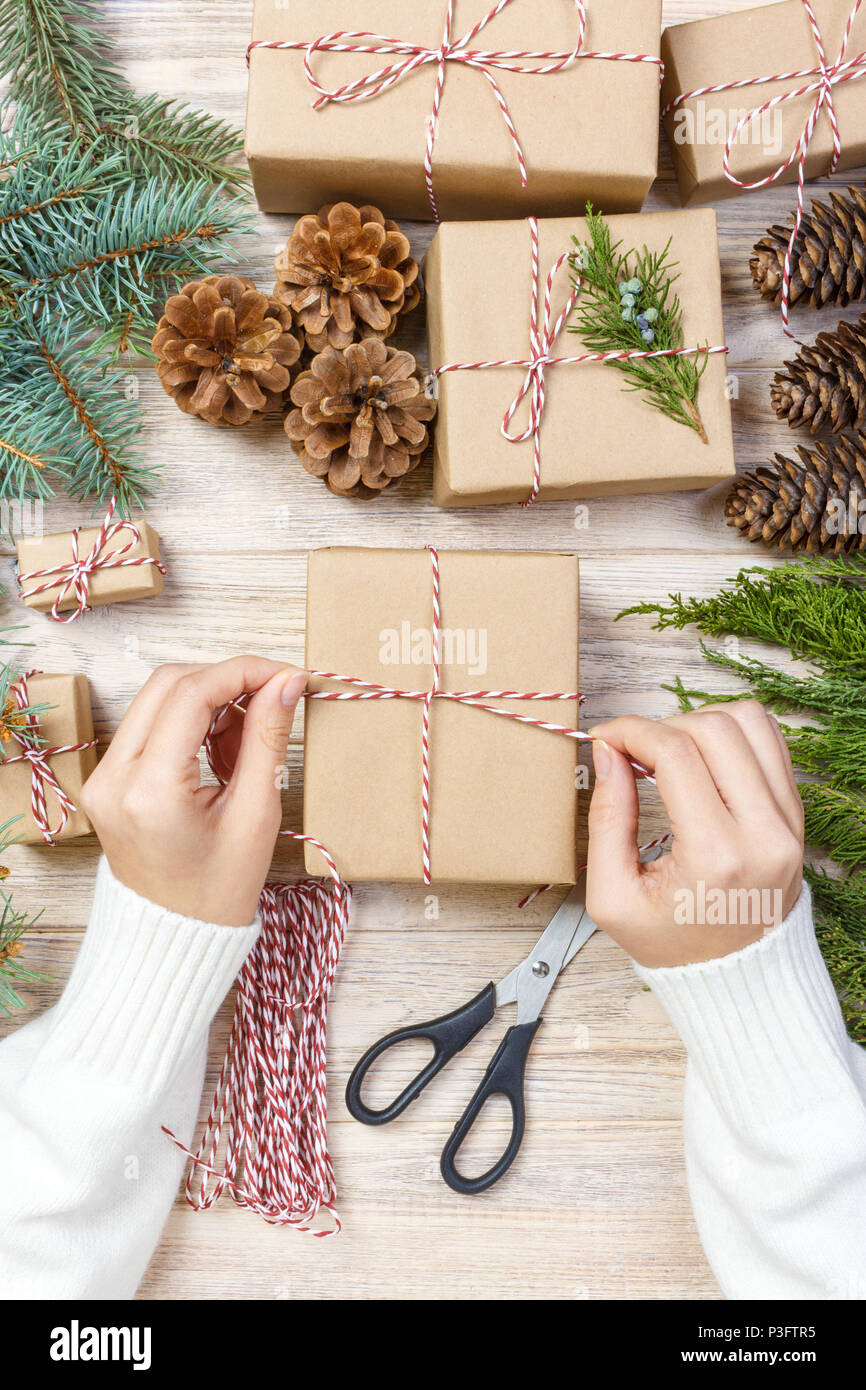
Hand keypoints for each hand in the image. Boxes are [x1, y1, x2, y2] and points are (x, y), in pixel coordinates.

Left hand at [80, 657, 307, 925]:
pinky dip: (190, 723)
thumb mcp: (256, 814)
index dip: (244, 672)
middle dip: (227, 681)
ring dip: (209, 702)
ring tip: (246, 745)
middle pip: (169, 683)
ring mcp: (102, 776)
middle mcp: (113, 776)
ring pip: (158, 698)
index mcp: (150, 790)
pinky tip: (221, 755)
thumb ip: (269, 739)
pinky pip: (149, 724)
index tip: (285, 675)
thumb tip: (287, 681)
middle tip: (272, 699)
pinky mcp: (106, 778)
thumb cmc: (218, 891)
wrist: (174, 938)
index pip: (192, 694)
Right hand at [585, 701, 803, 967]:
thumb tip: (609, 752)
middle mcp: (763, 832)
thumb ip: (606, 818)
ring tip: (672, 753)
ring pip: (749, 721)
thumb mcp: (613, 897)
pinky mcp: (797, 815)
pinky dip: (733, 734)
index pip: (676, 753)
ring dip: (700, 722)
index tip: (605, 739)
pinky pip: (772, 741)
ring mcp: (788, 821)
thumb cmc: (672, 943)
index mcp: (716, 855)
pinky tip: (703, 758)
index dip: (631, 731)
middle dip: (663, 725)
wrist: (737, 979)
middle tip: (635, 751)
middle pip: (715, 728)